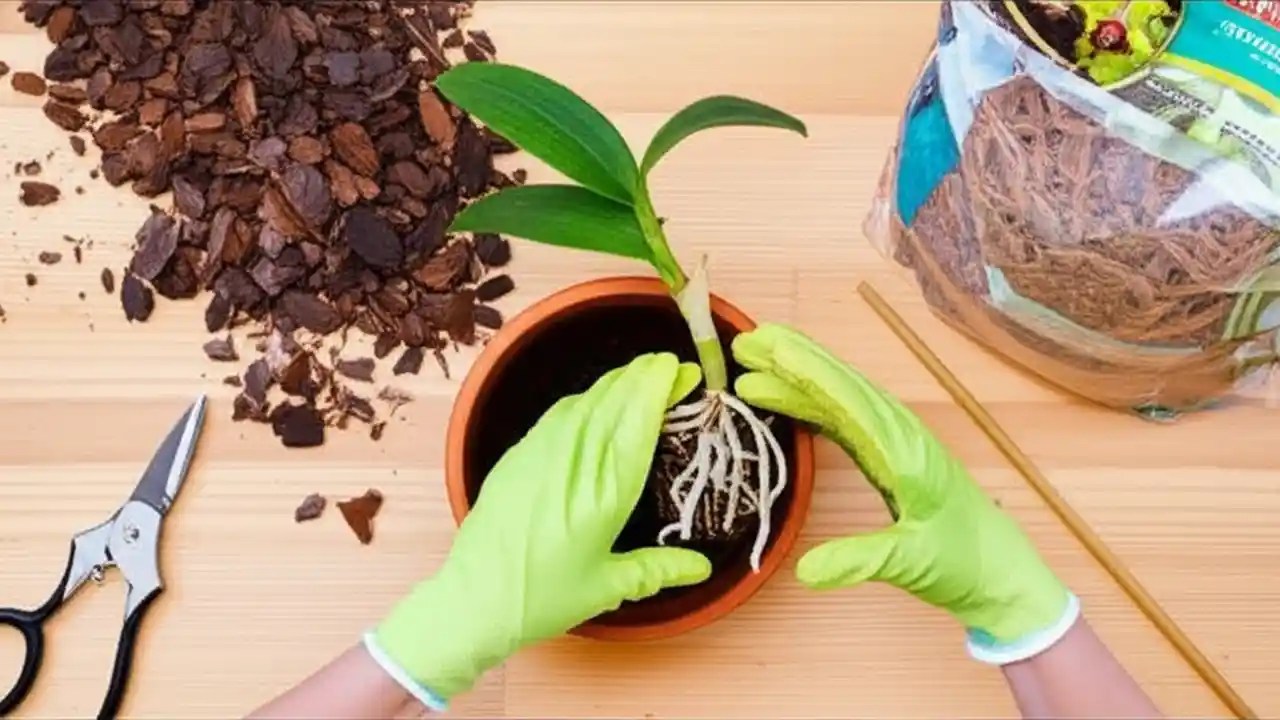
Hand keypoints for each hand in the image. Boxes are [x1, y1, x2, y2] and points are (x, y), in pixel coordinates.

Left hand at [365, 353, 711, 708]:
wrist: (475, 600)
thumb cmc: (544, 596)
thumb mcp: (608, 586)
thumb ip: (658, 569)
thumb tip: (700, 567)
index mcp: (606, 491)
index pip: (639, 418)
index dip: (660, 385)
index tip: (680, 370)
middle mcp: (574, 460)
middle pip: (614, 399)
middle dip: (644, 375)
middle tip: (668, 368)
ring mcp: (541, 452)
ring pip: (585, 399)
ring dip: (616, 382)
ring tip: (639, 378)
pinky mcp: (518, 455)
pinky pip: (559, 413)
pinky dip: (586, 398)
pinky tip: (596, 402)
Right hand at [731, 323, 1077, 663]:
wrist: (999, 574)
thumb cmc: (962, 564)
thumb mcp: (910, 564)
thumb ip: (859, 561)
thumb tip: (803, 572)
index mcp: (906, 449)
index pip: (851, 398)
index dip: (811, 371)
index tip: (773, 348)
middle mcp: (899, 434)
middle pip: (841, 384)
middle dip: (795, 358)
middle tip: (747, 340)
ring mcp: (893, 442)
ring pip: (839, 397)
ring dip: (796, 377)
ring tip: (751, 362)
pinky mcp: (886, 455)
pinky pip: (842, 419)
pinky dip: (810, 405)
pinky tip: (782, 398)